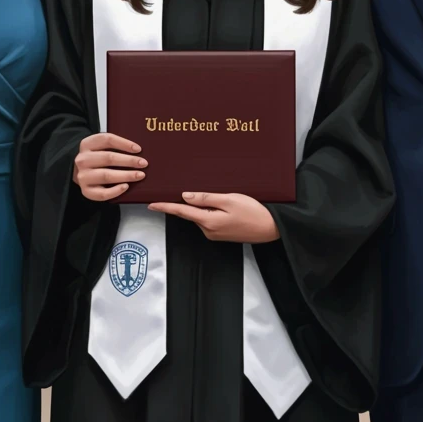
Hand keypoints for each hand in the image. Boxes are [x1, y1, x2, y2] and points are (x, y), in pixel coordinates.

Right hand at [73, 133, 145, 201]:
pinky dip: (116, 190)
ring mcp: (83, 176)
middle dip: (129, 161)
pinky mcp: (86, 191)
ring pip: (106, 175)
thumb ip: (115, 146)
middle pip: (108, 158)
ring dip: (125, 175)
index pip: (106, 140)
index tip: (138, 149)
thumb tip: (138, 150)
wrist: (81, 172)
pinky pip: (102, 193)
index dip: (124, 143)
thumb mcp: (100, 147)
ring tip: (140, 175)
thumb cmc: (97, 158)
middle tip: (144, 163)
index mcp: (87, 144)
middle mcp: (83, 160)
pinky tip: (126, 186)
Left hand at [148, 192, 279, 242]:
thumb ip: (206, 198)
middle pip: (191, 213)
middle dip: (186, 202)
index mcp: (208, 221)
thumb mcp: (229, 200)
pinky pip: (209, 219)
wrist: (271, 228)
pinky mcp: (222, 233)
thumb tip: (186, 197)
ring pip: (201, 215)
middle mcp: (209, 230)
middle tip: (186, 188)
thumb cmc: (253, 212)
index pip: (181, 212)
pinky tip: (219, 203)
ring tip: (214, 194)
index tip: (151, 204)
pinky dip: (209, 210)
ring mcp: (215, 233)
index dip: (165, 207)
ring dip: (201, 205)